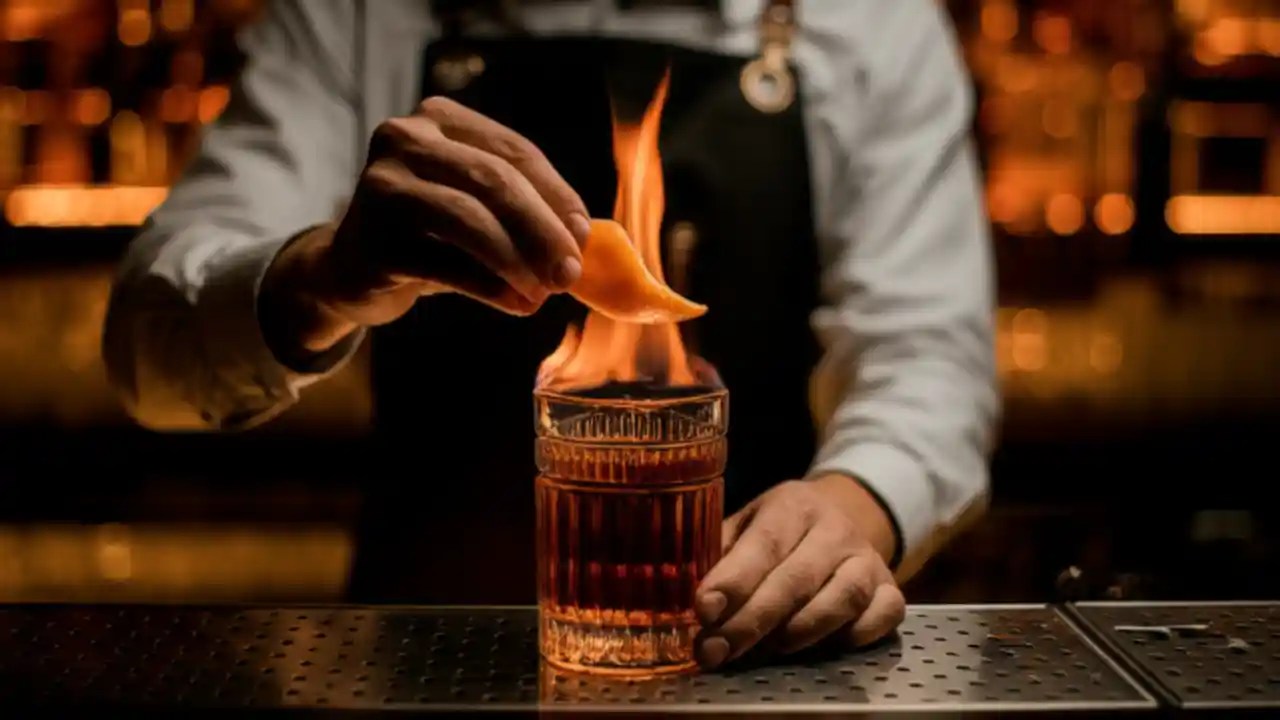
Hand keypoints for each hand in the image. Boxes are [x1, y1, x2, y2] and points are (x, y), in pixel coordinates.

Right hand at [261, 96, 590, 355]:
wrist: (353, 271)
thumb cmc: (432, 236)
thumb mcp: (480, 211)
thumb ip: (529, 214)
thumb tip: (594, 242)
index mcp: (440, 119)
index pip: (515, 152)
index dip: (558, 196)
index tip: (586, 237)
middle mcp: (404, 139)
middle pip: (494, 182)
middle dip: (543, 230)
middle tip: (572, 273)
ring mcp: (380, 186)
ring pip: (469, 219)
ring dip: (518, 261)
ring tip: (545, 293)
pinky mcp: (371, 239)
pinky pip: (444, 264)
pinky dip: (489, 287)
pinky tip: (518, 305)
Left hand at [693, 475, 905, 668]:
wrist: (843, 518)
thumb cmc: (780, 531)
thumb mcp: (745, 526)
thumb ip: (717, 555)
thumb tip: (673, 592)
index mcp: (792, 505)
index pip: (764, 542)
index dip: (733, 579)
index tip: (703, 609)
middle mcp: (835, 529)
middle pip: (797, 577)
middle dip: (751, 621)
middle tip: (714, 650)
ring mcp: (868, 560)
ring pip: (842, 598)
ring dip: (800, 631)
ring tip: (766, 649)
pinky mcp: (891, 590)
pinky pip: (880, 617)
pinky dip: (851, 636)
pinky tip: (819, 646)